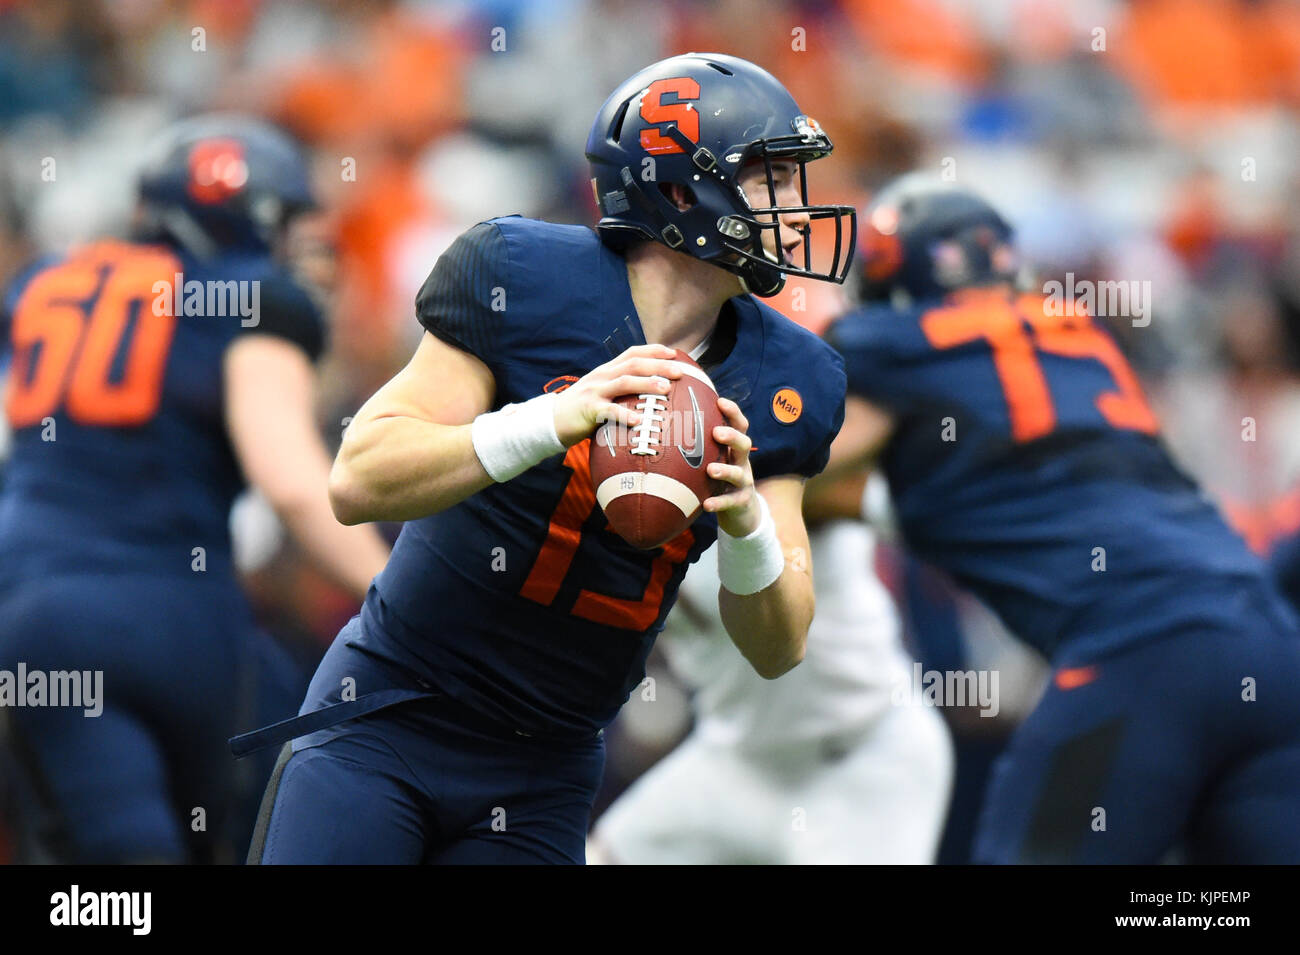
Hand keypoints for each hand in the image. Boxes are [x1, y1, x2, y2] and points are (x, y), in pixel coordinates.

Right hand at [551, 344, 683, 446]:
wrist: (552, 420)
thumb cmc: (583, 409)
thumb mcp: (602, 392)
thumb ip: (620, 391)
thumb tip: (649, 396)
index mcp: (607, 370)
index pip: (632, 353)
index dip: (653, 351)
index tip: (674, 354)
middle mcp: (602, 376)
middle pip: (633, 364)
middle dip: (658, 366)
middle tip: (680, 372)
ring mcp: (595, 391)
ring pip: (624, 382)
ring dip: (646, 383)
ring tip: (666, 389)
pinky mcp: (588, 409)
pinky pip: (608, 411)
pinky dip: (624, 415)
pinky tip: (639, 420)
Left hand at [703, 396, 760, 536]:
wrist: (741, 511)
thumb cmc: (719, 478)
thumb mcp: (714, 458)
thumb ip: (699, 444)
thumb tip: (667, 420)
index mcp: (734, 448)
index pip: (739, 425)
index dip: (732, 412)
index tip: (720, 401)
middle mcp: (742, 462)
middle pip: (743, 444)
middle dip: (732, 436)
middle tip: (716, 432)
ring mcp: (744, 482)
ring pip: (739, 474)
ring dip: (725, 470)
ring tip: (711, 470)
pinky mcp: (741, 502)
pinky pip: (731, 501)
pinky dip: (719, 502)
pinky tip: (706, 504)